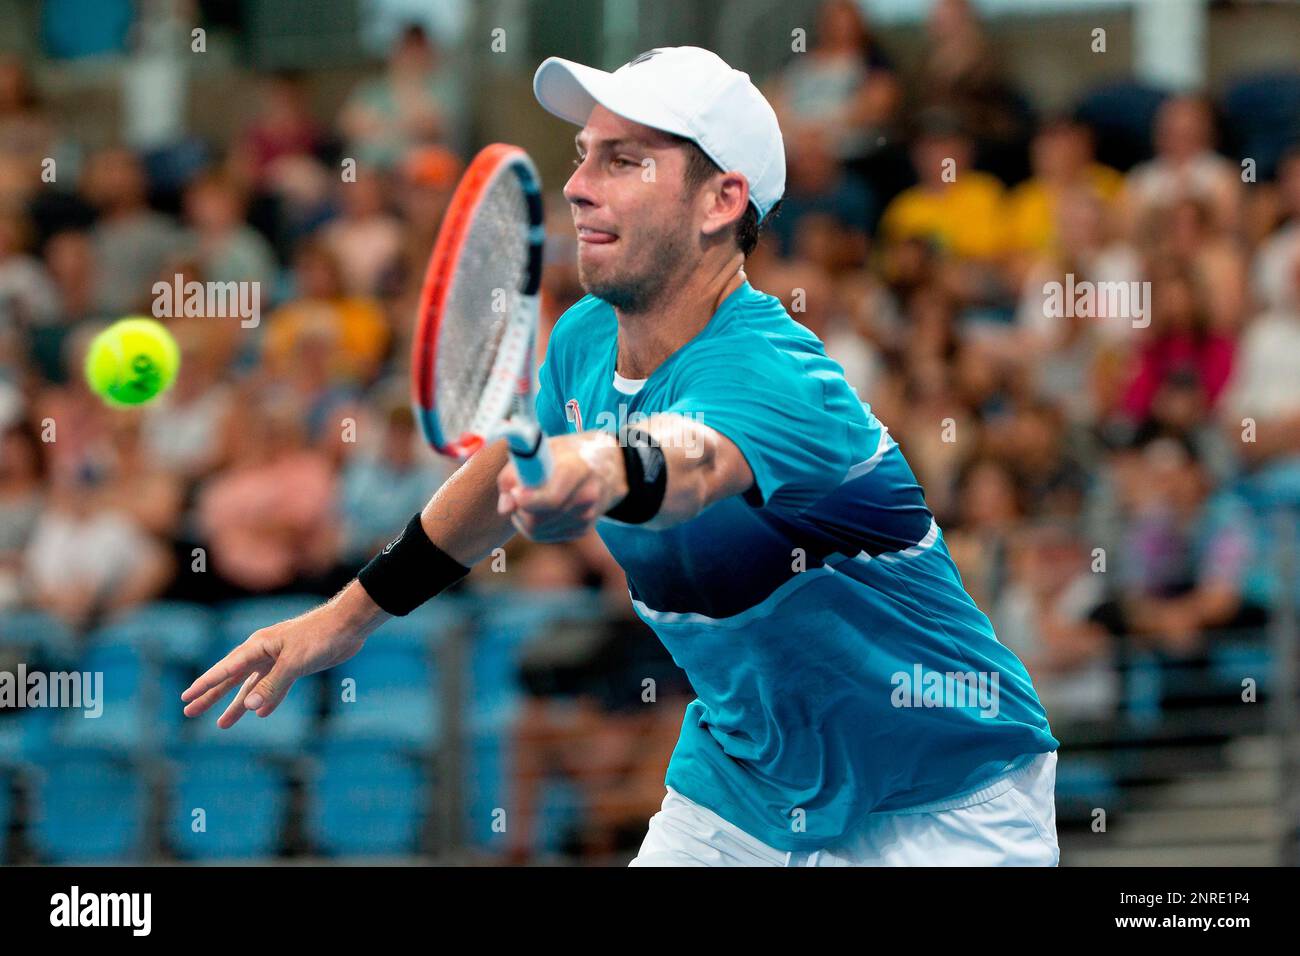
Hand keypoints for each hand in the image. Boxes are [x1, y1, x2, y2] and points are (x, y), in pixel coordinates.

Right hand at [180, 583, 384, 725]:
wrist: (347, 625)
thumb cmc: (320, 636)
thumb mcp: (294, 662)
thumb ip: (272, 685)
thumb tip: (250, 708)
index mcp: (257, 647)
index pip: (225, 670)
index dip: (205, 685)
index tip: (186, 698)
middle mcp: (263, 653)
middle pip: (231, 679)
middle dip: (211, 696)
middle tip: (189, 711)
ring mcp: (278, 661)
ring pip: (251, 687)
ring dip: (237, 704)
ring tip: (221, 725)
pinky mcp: (294, 667)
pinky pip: (274, 688)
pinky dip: (266, 701)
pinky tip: (258, 714)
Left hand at [497, 431, 627, 542]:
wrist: (607, 464)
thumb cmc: (567, 453)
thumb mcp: (541, 449)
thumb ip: (514, 474)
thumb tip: (505, 507)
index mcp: (577, 469)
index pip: (552, 498)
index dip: (528, 501)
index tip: (515, 493)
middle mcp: (586, 495)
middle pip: (539, 520)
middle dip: (519, 511)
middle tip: (515, 496)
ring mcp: (587, 516)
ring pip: (539, 532)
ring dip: (524, 519)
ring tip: (527, 499)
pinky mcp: (584, 529)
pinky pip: (547, 536)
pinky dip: (536, 526)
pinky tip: (540, 508)